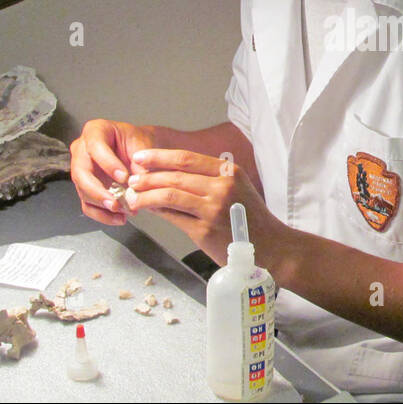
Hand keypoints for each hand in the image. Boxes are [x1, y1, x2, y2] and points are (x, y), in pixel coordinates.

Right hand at [69, 119, 155, 224]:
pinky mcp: (85, 189)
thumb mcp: (144, 147)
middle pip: (82, 172)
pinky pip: (88, 205)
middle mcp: (82, 150)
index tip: (124, 177)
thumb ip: (141, 164)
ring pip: (83, 191)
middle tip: (116, 203)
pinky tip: (119, 218)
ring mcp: (81, 170)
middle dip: (98, 191)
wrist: (143, 154)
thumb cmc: (141, 144)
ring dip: (102, 205)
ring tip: (124, 212)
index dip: (108, 163)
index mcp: (95, 131)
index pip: (95, 147)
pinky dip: (103, 215)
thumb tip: (138, 186)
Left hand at [125, 148, 285, 265]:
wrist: (271, 246)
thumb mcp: (237, 188)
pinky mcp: (205, 231)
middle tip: (131, 179)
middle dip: (147, 177)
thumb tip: (169, 174)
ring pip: (170, 195)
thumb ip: (208, 178)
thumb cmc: (250, 218)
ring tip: (133, 196)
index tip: (140, 158)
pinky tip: (148, 210)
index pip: (186, 159)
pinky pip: (173, 217)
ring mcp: (213, 210)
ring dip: (146, 195)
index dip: (159, 157)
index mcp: (229, 172)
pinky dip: (157, 212)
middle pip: (174, 177)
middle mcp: (222, 188)